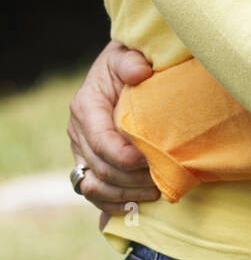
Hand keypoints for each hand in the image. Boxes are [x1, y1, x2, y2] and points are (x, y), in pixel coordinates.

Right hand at [68, 40, 160, 223]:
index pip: (101, 141)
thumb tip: (141, 71)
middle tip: (163, 180)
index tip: (149, 161)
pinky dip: (114, 205)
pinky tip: (138, 206)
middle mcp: (78, 132)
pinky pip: (94, 194)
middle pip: (100, 168)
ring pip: (94, 187)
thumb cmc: (130, 59)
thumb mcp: (127, 53)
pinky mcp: (89, 164)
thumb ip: (131, 61)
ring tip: (156, 192)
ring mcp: (81, 151)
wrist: (124, 68)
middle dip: (131, 179)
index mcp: (85, 106)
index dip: (124, 156)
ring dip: (125, 195)